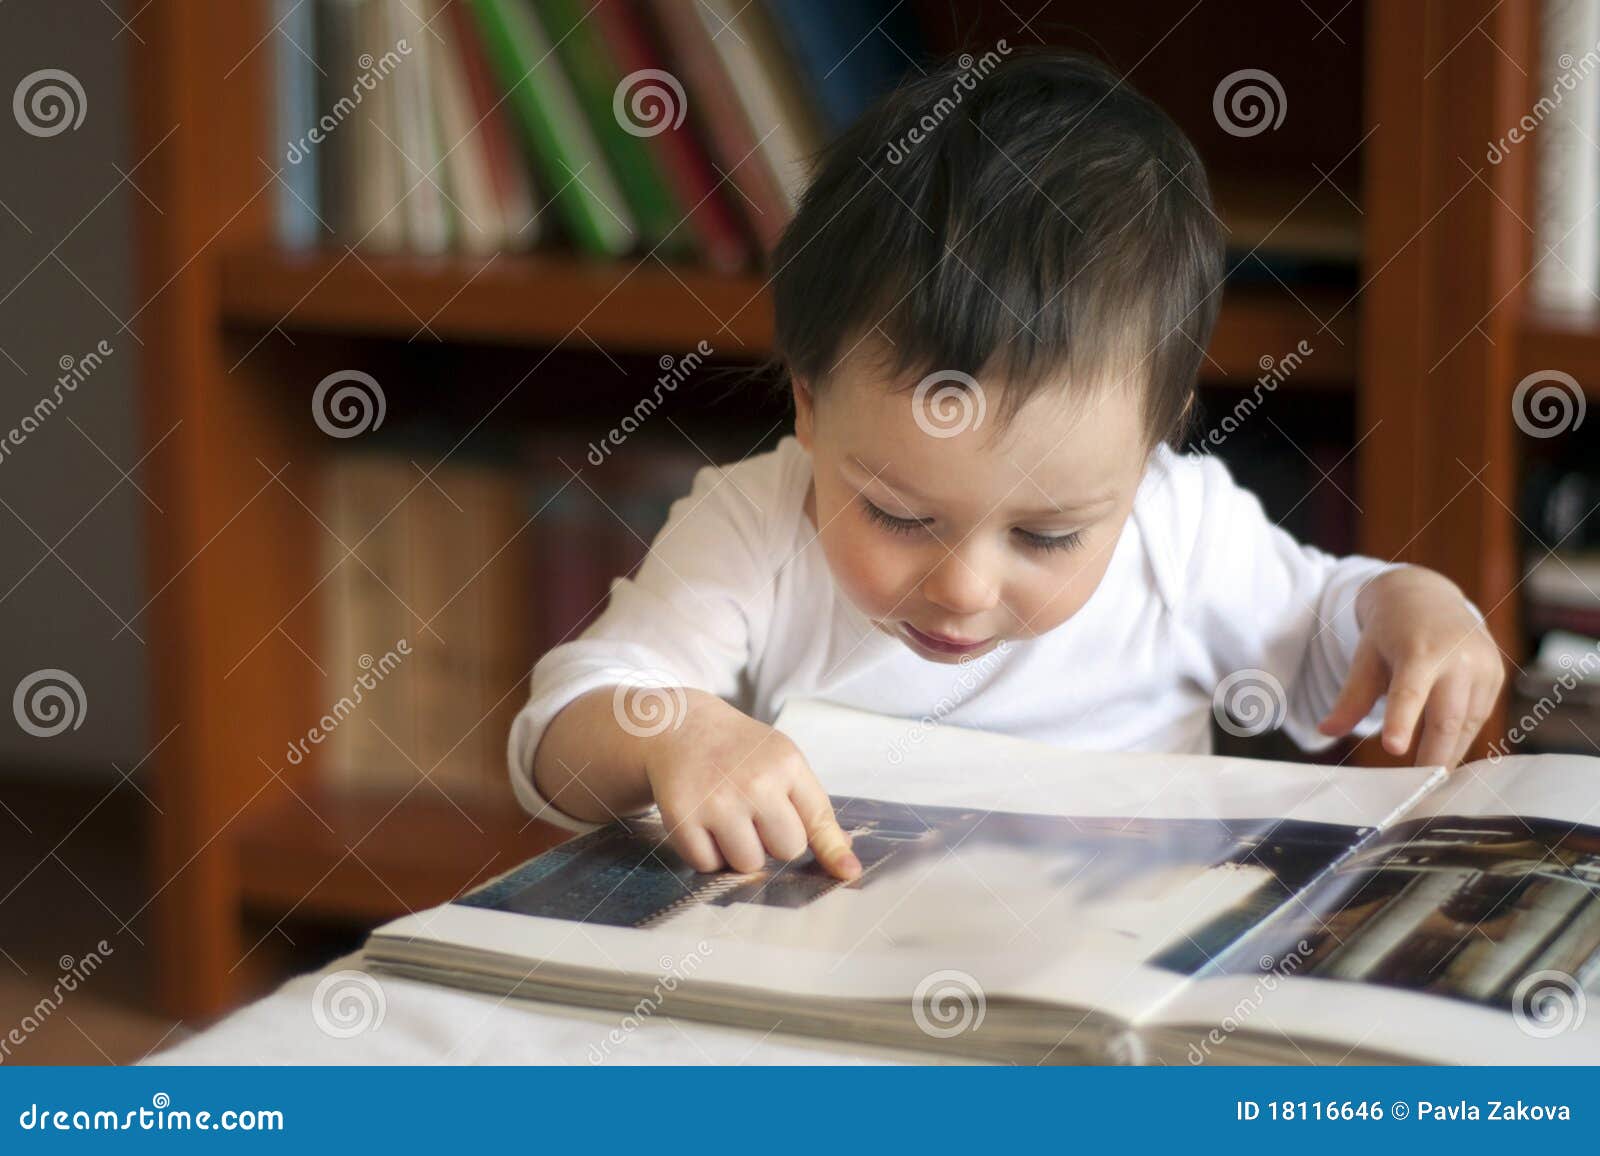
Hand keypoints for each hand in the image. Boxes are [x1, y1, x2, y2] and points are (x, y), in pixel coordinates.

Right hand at [642, 691, 861, 879]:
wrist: (681, 727)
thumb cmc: (740, 751)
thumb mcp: (783, 762)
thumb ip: (813, 808)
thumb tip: (843, 857)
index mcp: (786, 764)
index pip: (818, 820)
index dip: (833, 851)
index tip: (847, 872)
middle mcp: (754, 783)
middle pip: (787, 850)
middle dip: (774, 842)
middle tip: (755, 815)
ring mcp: (717, 801)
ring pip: (749, 864)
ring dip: (741, 852)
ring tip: (729, 819)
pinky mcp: (682, 817)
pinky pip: (709, 865)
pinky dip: (708, 854)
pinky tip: (704, 824)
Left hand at [1318, 566, 1505, 766]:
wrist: (1428, 597)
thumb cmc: (1391, 631)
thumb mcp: (1365, 657)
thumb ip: (1350, 697)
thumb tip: (1325, 730)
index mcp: (1419, 650)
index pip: (1410, 692)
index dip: (1403, 722)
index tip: (1394, 751)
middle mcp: (1458, 657)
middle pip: (1446, 720)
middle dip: (1432, 758)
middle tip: (1415, 792)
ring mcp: (1483, 666)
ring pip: (1467, 725)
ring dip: (1447, 753)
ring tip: (1427, 780)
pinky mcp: (1496, 676)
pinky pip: (1478, 718)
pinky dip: (1460, 739)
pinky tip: (1443, 754)